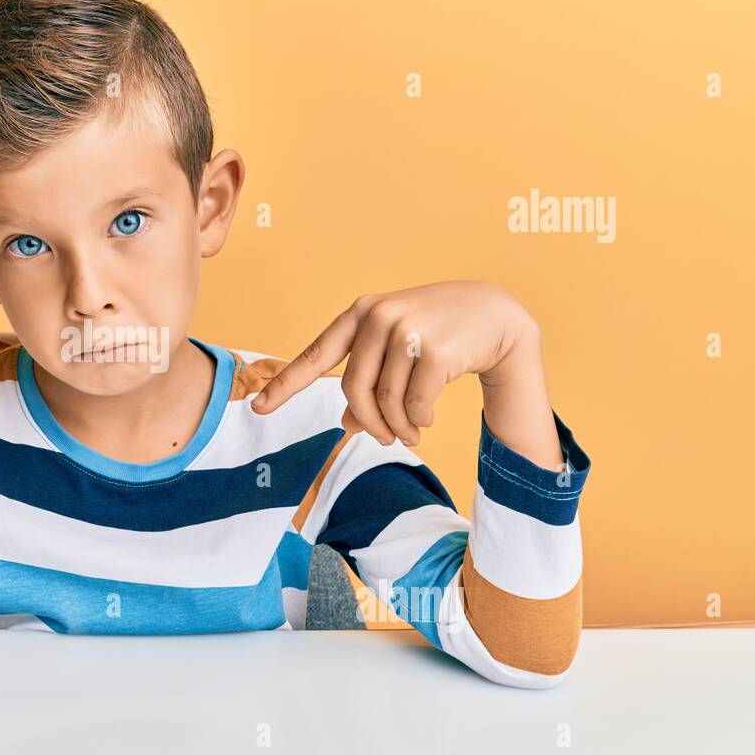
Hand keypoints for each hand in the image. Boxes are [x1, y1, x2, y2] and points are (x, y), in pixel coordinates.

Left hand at [250, 280, 537, 446]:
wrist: (497, 315)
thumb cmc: (440, 334)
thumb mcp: (397, 350)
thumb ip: (369, 379)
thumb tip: (346, 423)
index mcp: (360, 314)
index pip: (315, 355)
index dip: (285, 385)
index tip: (257, 408)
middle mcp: (378, 317)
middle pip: (352, 389)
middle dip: (367, 422)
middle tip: (385, 440)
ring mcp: (406, 329)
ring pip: (385, 401)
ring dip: (397, 427)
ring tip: (409, 434)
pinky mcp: (433, 348)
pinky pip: (414, 404)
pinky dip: (419, 421)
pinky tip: (426, 419)